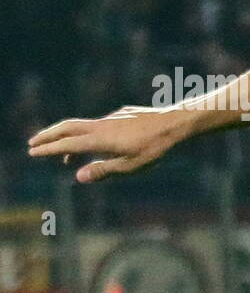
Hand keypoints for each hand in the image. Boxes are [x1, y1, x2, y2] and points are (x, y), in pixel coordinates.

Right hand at [27, 106, 187, 181]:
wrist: (175, 124)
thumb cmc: (154, 148)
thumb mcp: (130, 166)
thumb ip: (103, 170)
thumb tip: (78, 176)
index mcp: (100, 139)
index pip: (67, 144)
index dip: (48, 149)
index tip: (32, 152)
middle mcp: (101, 125)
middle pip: (66, 128)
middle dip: (48, 136)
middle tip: (32, 143)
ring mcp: (111, 119)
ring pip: (82, 126)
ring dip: (68, 138)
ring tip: (65, 155)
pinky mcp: (122, 115)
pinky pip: (98, 125)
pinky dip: (88, 134)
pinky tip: (97, 145)